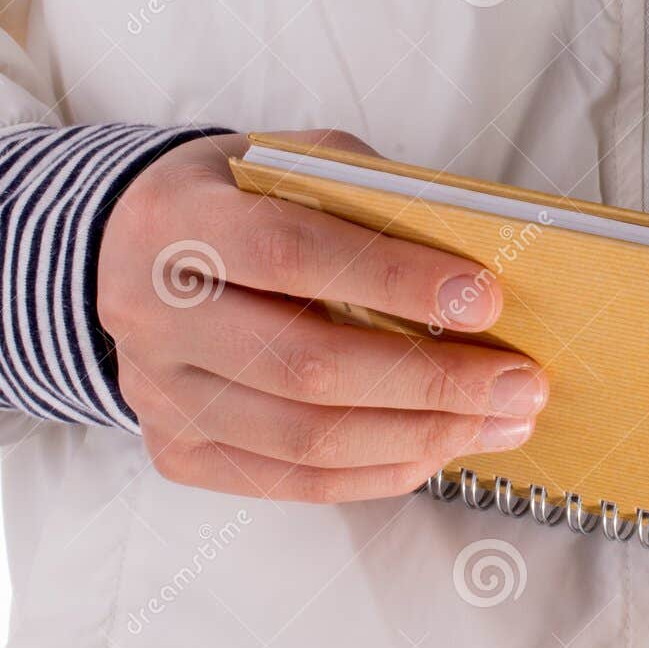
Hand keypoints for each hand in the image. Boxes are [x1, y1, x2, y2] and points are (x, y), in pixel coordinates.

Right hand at [99, 130, 547, 501]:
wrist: (124, 254)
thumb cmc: (234, 203)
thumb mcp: (288, 165)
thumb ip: (367, 198)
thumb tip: (476, 262)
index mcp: (176, 223)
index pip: (291, 256)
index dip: (394, 280)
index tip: (487, 300)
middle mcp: (153, 315)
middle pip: (307, 368)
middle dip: (434, 381)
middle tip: (523, 381)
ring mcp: (159, 395)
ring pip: (308, 441)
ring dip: (426, 436)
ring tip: (505, 421)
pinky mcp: (179, 450)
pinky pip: (297, 483)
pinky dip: (384, 469)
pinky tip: (445, 447)